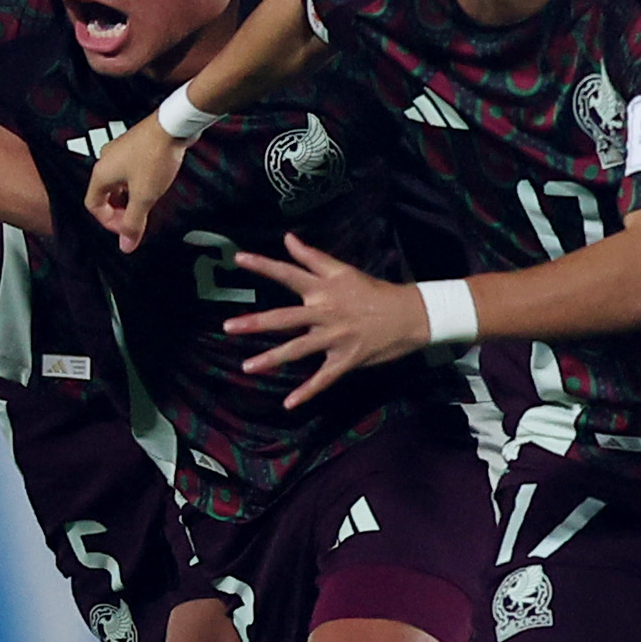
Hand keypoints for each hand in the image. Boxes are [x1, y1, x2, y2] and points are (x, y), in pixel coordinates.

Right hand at [85, 112, 191, 250]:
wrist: (173, 126)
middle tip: (136, 218)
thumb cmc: (155, 157)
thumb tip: (126, 246)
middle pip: (104, 194)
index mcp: (101, 174)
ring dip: (129, 196)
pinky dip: (136, 182)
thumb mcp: (144, 196)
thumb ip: (134, 222)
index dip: (108, 222)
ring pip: (118, 182)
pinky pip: (129, 170)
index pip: (93, 206)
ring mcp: (119, 151)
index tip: (127, 228)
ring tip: (146, 203)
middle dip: (119, 210)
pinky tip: (153, 184)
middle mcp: (105, 161)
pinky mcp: (134, 146)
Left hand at [224, 236, 431, 406]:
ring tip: (247, 367)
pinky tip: (289, 404)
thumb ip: (312, 256)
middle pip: (286, 318)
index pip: (289, 274)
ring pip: (299, 349)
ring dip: (272, 359)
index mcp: (325, 289)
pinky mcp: (347, 359)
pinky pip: (324, 378)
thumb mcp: (345, 271)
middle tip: (228, 327)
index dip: (263, 265)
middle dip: (256, 323)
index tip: (238, 258)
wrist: (412, 315)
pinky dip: (308, 392)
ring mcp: (336, 338)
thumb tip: (287, 238)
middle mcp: (326, 313)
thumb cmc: (375, 292)